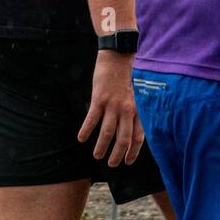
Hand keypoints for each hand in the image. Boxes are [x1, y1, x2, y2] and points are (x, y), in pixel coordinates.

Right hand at [78, 51, 143, 166]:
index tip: (128, 161)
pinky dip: (86, 131)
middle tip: (112, 164)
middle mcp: (127, 109)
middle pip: (123, 139)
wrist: (118, 55)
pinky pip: (91, 120)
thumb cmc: (128, 74)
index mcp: (138, 109)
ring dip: (101, 148)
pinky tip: (81, 139)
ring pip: (107, 134)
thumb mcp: (137, 93)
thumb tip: (131, 128)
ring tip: (97, 156)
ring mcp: (113, 105)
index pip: (138, 137)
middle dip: (117, 155)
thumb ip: (135, 110)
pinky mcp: (100, 99)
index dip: (133, 152)